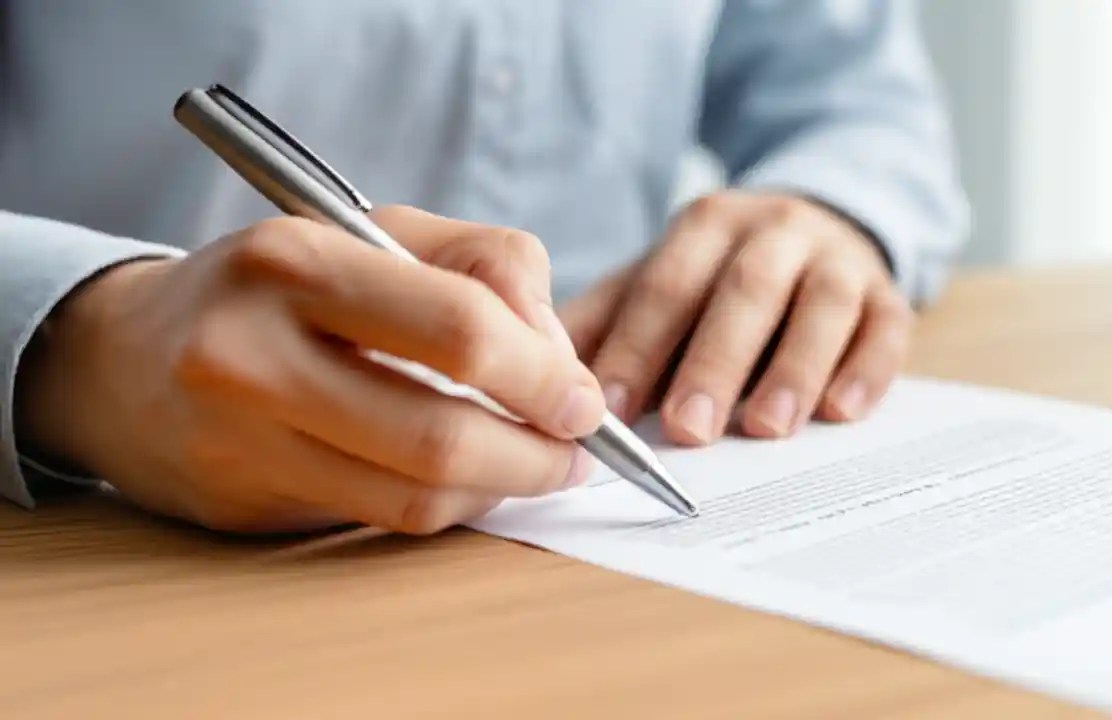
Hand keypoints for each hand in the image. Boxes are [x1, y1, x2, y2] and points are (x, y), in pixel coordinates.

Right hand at [15, 207, 603, 533]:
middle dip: (536, 453)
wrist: (129, 354)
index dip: (544, 375)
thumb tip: (561, 356)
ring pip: (415, 494)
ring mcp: (240, 435)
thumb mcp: (379, 233)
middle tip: (577, 450)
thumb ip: (487, 265)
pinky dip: (448, 505)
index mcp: (298, 260)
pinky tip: (473, 480)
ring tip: (537, 465)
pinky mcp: (242, 498)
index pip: (460, 329)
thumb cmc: (282, 285)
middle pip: (440, 433)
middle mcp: (253, 350)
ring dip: (502, 488)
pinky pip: (380, 517)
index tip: (583, 401)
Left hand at [559, 191, 911, 444]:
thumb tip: (534, 373)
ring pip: (820, 307)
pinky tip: (842, 412)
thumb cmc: (718, 278)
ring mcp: (837, 259)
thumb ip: (605, 322)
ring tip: (766, 428)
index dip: (638, 346)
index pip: (666, 284)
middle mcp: (775, 230)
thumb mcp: (658, 281)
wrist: (815, 231)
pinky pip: (886, 328)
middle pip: (744, 292)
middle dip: (713, 362)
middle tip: (688, 430)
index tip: (611, 408)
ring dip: (793, 368)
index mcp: (706, 226)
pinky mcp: (888, 294)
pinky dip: (866, 370)